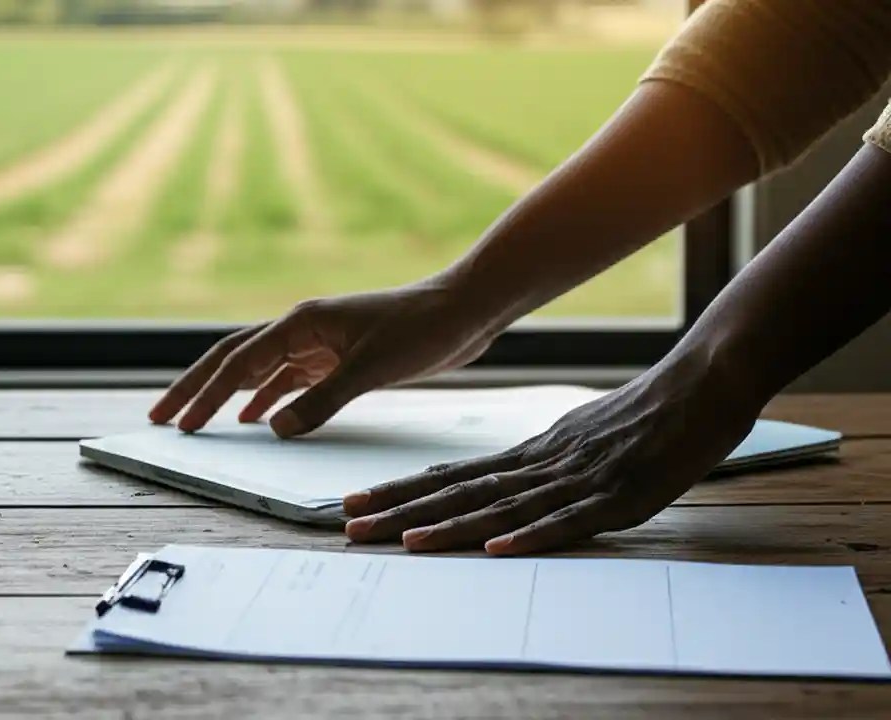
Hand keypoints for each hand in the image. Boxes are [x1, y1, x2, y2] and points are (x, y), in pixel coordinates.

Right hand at [149, 280, 497, 435]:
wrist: (465, 309)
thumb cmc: (422, 329)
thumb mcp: (371, 368)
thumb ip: (322, 400)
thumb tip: (274, 430)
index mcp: (301, 323)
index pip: (238, 362)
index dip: (204, 395)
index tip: (179, 424)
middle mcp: (301, 329)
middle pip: (233, 359)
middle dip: (196, 389)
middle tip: (163, 418)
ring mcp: (318, 342)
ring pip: (258, 371)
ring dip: (225, 395)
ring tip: (195, 421)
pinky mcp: (337, 357)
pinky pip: (289, 379)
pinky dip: (266, 399)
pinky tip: (254, 420)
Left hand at [342, 363, 760, 554]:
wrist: (700, 383)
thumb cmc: (642, 413)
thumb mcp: (576, 433)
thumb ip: (537, 459)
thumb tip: (497, 476)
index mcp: (531, 453)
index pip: (453, 475)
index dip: (402, 491)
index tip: (355, 503)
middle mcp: (542, 464)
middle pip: (461, 492)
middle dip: (403, 512)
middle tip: (351, 527)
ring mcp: (578, 479)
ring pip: (503, 507)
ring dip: (452, 527)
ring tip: (405, 543)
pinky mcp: (618, 496)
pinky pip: (569, 521)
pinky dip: (532, 535)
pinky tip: (498, 548)